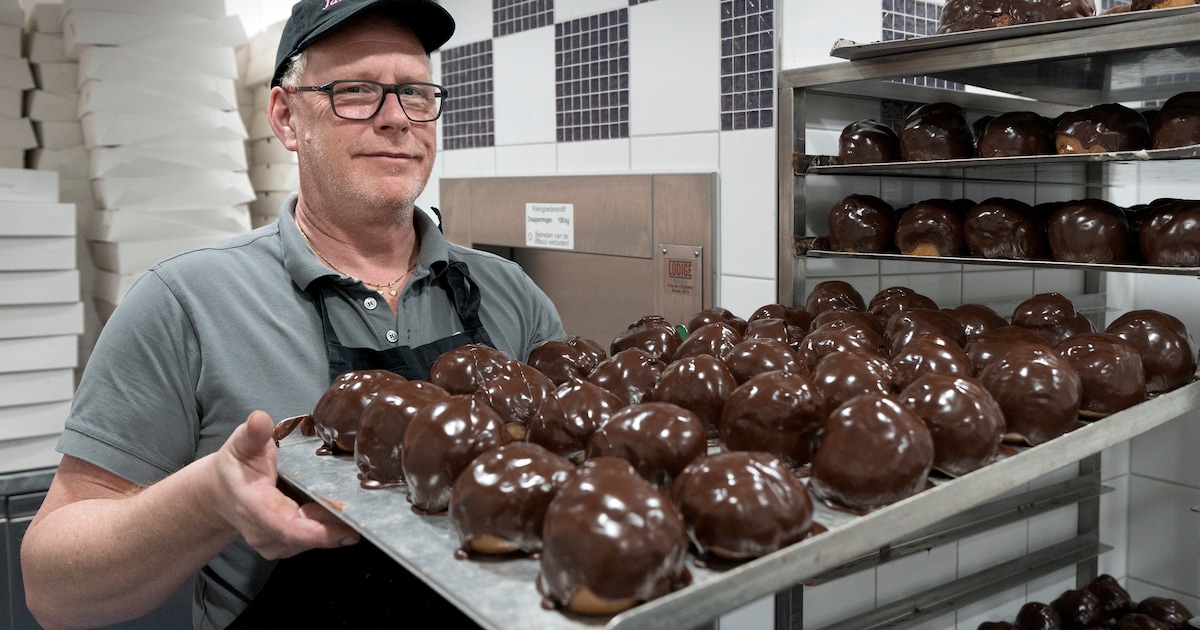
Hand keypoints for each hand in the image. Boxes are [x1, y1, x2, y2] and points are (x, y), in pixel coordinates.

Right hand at [212, 411, 359, 558]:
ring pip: (313, 539)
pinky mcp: (286, 545)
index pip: (285, 526)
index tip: (347, 531)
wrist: (222, 492)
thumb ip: (252, 433)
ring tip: (359, 506)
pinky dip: (331, 526)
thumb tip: (259, 419)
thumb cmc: (237, 465)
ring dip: (336, 524)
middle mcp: (263, 532)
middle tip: (369, 510)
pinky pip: (314, 538)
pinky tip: (344, 509)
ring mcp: (274, 543)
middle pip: (307, 535)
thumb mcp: (241, 444)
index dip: (317, 532)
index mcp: (253, 507)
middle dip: (337, 523)